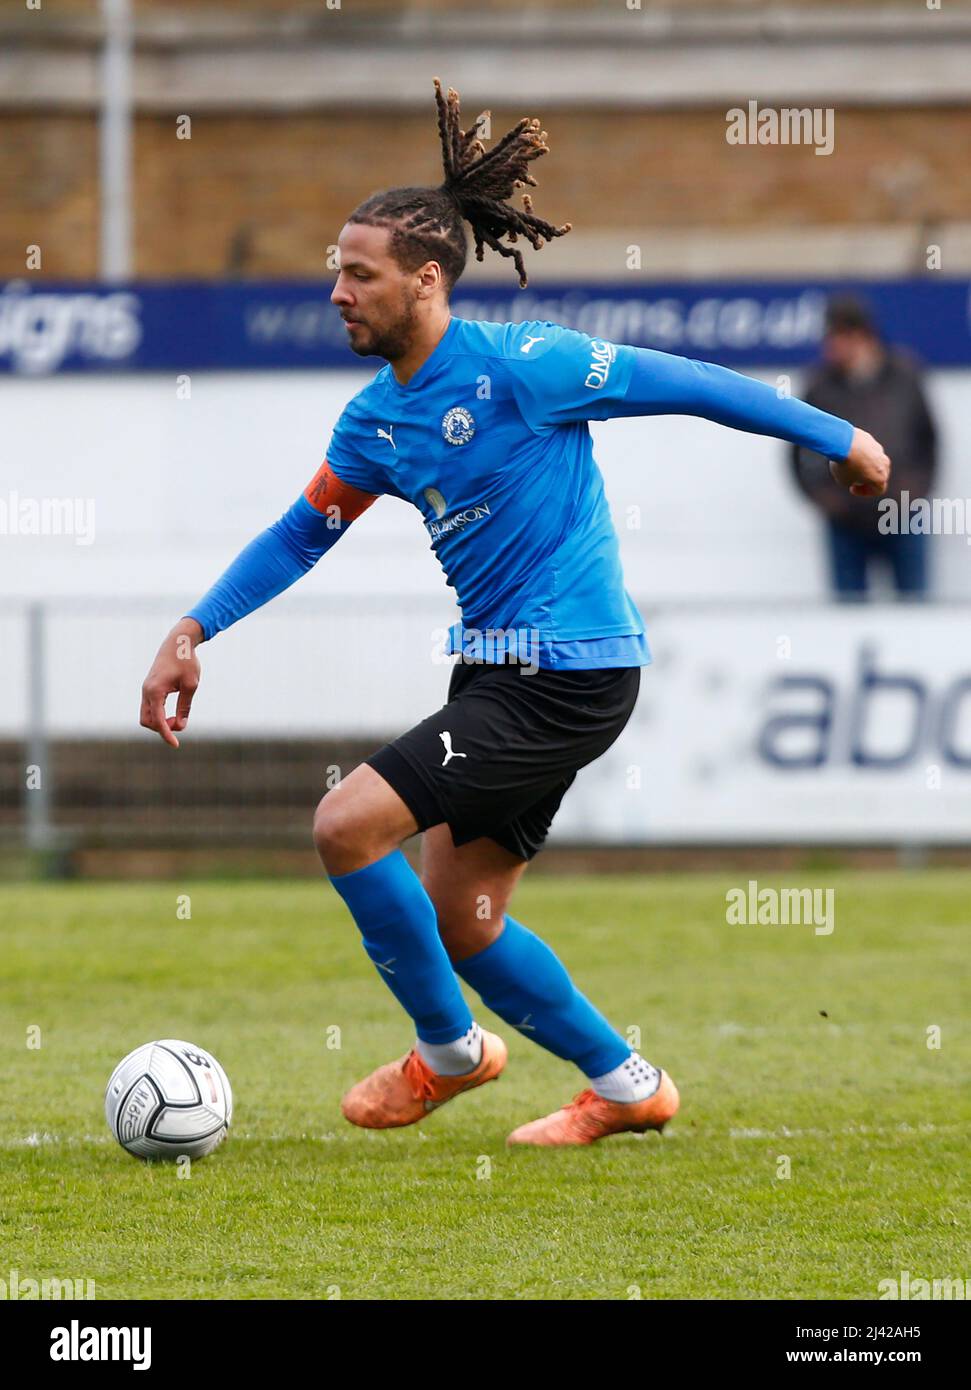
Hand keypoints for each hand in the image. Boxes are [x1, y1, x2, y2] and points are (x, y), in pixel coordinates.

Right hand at [140, 618, 203, 747]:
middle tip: (180, 723)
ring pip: (146, 716)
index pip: (157, 720)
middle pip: (147, 721)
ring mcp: (146, 689)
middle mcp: (146, 691)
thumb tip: (181, 726)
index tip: (176, 745)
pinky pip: (149, 708)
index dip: (166, 734)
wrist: (177, 643)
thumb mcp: (190, 685)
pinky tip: (172, 713)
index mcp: (155, 691)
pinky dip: (158, 715)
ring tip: (178, 718)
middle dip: (162, 728)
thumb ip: (185, 706)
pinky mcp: (149, 688)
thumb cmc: (186, 662)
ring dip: (160, 722)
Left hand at [830, 428, 890, 496]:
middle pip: (879, 475)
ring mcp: (879, 451)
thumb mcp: (844, 481)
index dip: (864, 492)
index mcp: (881, 478)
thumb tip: (854, 475)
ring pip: (875, 462)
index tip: (852, 487)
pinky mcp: (872, 440)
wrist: (842, 442)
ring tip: (849, 465)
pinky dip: (860, 454)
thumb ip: (854, 481)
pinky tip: (848, 454)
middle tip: (853, 478)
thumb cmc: (844, 465)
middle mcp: (884, 464)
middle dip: (867, 479)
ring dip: (865, 466)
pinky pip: (868, 451)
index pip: (878, 490)